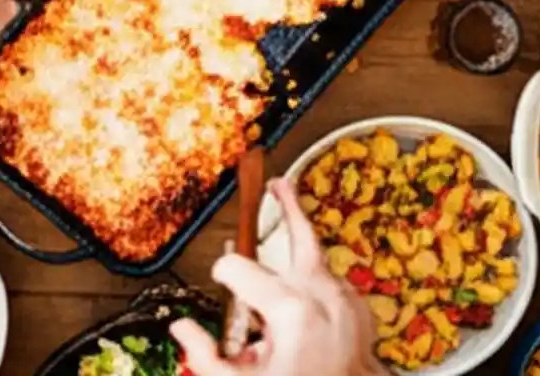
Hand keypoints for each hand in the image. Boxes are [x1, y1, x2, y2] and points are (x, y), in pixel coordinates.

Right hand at [170, 179, 385, 375]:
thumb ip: (205, 355)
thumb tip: (181, 327)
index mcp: (289, 309)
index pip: (238, 268)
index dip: (223, 272)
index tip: (221, 279)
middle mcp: (320, 294)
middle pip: (301, 236)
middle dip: (288, 208)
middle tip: (278, 184)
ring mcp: (344, 299)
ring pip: (315, 260)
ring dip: (298, 251)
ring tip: (289, 219)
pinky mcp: (358, 308)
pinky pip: (330, 284)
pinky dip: (314, 285)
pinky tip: (305, 295)